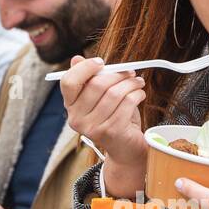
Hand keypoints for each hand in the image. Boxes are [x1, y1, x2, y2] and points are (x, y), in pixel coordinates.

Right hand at [58, 55, 147, 197]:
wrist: (126, 150)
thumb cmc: (113, 118)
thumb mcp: (100, 98)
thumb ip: (89, 80)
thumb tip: (76, 59)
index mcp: (70, 107)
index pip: (68, 82)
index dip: (85, 68)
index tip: (101, 63)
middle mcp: (77, 119)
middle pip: (96, 85)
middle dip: (117, 74)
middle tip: (130, 73)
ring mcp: (93, 127)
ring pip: (114, 93)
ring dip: (131, 84)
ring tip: (138, 83)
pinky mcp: (111, 131)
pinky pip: (127, 103)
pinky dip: (137, 94)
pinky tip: (140, 94)